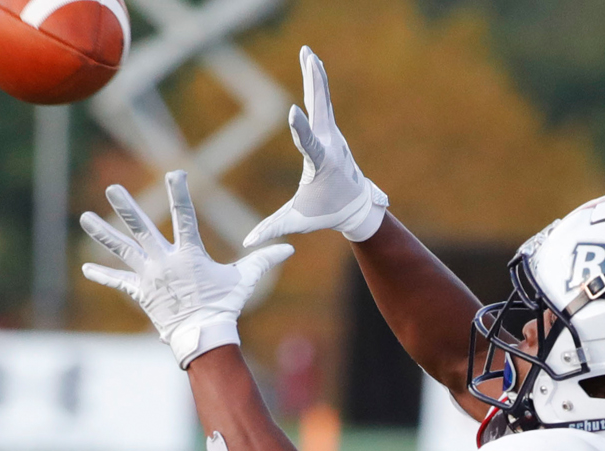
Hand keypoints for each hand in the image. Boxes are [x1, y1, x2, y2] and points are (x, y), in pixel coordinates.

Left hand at [80, 171, 292, 367]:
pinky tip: (86, 268)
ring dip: (103, 233)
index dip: (179, 193)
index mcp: (189, 254)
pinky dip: (104, 275)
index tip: (174, 172)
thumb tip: (289, 249)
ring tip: (84, 217)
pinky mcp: (141, 293)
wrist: (203, 337)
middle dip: (126, 207)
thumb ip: (263, 261)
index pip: (185, 216)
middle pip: (141, 229)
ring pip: (122, 250)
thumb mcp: (244, 281)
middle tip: (112, 188)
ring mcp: (149, 276)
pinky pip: (120, 282)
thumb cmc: (225, 307)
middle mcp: (164, 261)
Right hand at [243, 46, 388, 246]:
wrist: (357, 206)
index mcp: (322, 164)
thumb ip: (273, 228)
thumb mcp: (299, 221)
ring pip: (322, 101)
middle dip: (314, 84)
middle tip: (309, 56)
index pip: (309, 143)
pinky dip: (317, 83)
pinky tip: (313, 64)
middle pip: (321, 109)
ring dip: (315, 76)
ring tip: (308, 52)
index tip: (294, 110)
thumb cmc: (326, 213)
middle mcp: (331, 144)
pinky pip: (323, 103)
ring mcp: (333, 135)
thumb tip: (247, 244)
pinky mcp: (331, 131)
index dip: (300, 128)